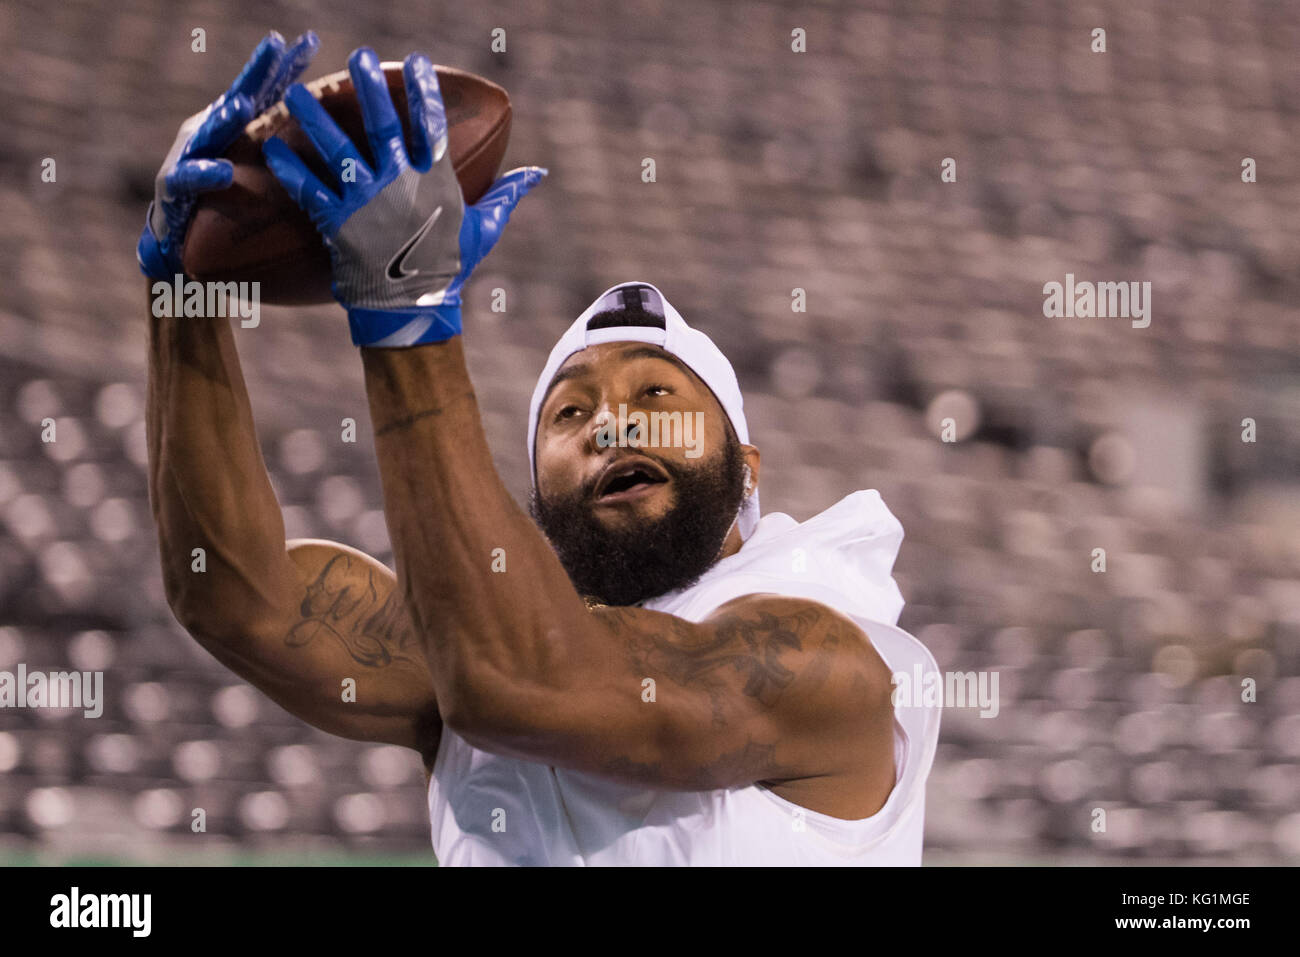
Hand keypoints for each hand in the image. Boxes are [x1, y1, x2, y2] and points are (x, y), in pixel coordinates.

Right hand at [137, 30, 318, 280]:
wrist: (177, 239)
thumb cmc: (225, 199)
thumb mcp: (259, 171)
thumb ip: (287, 150)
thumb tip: (336, 138)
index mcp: (238, 130)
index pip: (265, 91)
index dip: (285, 66)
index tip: (311, 42)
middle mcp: (212, 132)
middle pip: (239, 96)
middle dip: (256, 71)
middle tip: (275, 46)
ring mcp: (190, 156)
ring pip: (210, 132)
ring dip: (225, 117)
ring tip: (240, 107)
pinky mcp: (174, 188)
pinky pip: (189, 180)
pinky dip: (204, 174)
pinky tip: (222, 173)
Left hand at [262, 47, 545, 347]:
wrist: (412, 311)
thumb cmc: (449, 268)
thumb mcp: (484, 229)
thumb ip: (507, 195)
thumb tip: (538, 173)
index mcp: (437, 182)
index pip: (432, 124)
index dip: (424, 89)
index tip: (414, 60)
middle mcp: (401, 185)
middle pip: (382, 124)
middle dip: (368, 86)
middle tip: (355, 56)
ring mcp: (368, 203)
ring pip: (337, 149)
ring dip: (314, 117)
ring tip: (295, 92)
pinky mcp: (338, 223)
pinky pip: (308, 189)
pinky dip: (289, 167)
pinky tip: (272, 145)